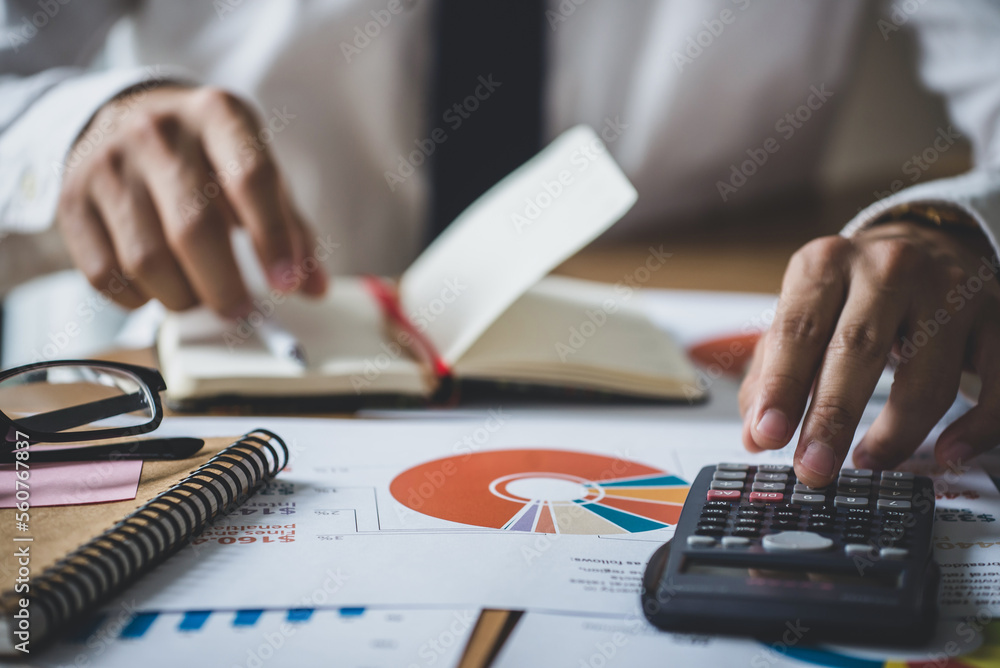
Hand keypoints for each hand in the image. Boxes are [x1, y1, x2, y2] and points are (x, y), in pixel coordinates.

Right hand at [56, 85, 326, 315]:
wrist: (122, 115)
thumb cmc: (206, 154)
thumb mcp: (253, 168)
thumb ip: (290, 226)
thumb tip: (313, 287)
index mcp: (218, 116)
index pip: (251, 179)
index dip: (273, 239)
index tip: (286, 284)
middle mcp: (159, 133)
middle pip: (194, 229)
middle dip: (225, 286)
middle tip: (241, 310)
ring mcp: (108, 165)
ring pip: (147, 260)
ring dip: (182, 297)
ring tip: (199, 296)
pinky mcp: (73, 200)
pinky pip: (105, 274)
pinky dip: (138, 299)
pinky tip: (157, 288)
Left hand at [739, 219, 999, 486]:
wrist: (926, 243)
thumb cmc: (851, 293)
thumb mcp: (802, 314)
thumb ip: (771, 372)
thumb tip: (755, 435)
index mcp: (826, 264)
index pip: (797, 331)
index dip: (781, 387)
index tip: (767, 435)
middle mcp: (888, 268)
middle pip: (858, 350)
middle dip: (832, 419)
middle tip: (813, 469)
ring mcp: (948, 291)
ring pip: (927, 377)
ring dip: (896, 433)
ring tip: (867, 463)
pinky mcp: (995, 317)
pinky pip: (996, 383)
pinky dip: (977, 427)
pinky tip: (949, 453)